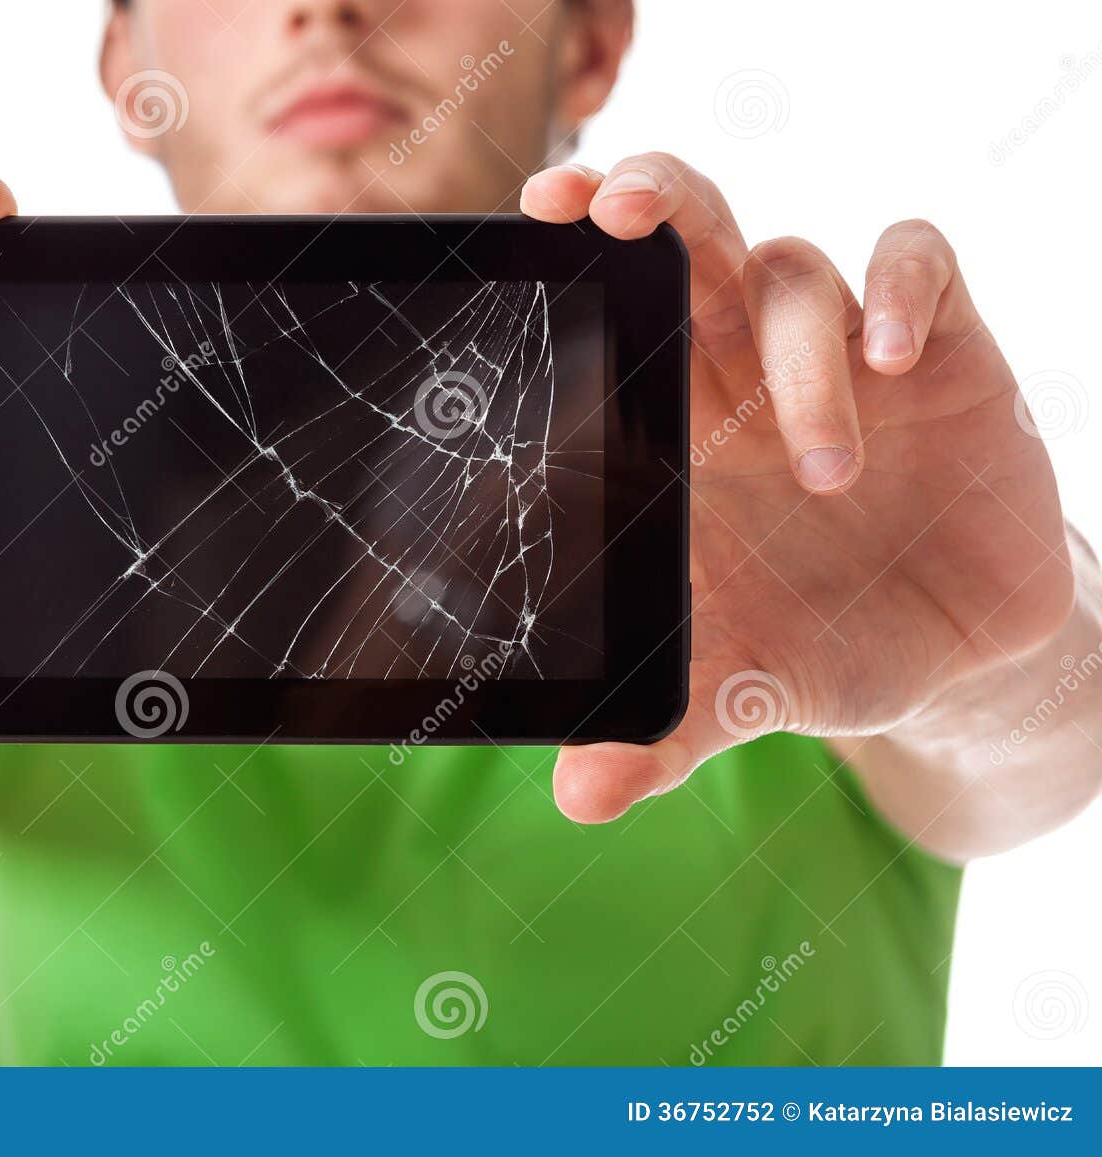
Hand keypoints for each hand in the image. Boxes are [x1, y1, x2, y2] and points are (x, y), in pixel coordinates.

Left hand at [520, 154, 1072, 821]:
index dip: (574, 251)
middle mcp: (742, 371)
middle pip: (690, 232)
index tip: (534, 215)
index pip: (612, 308)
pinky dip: (900, 291)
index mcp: (671, 429)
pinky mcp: (942, 352)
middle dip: (653, 198)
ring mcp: (841, 353)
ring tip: (828, 471)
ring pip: (791, 269)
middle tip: (615, 212)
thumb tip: (579, 796)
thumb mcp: (740, 692)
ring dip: (800, 356)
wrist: (952, 658)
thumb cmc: (816, 650)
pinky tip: (896, 360)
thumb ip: (661, 730)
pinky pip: (918, 261)